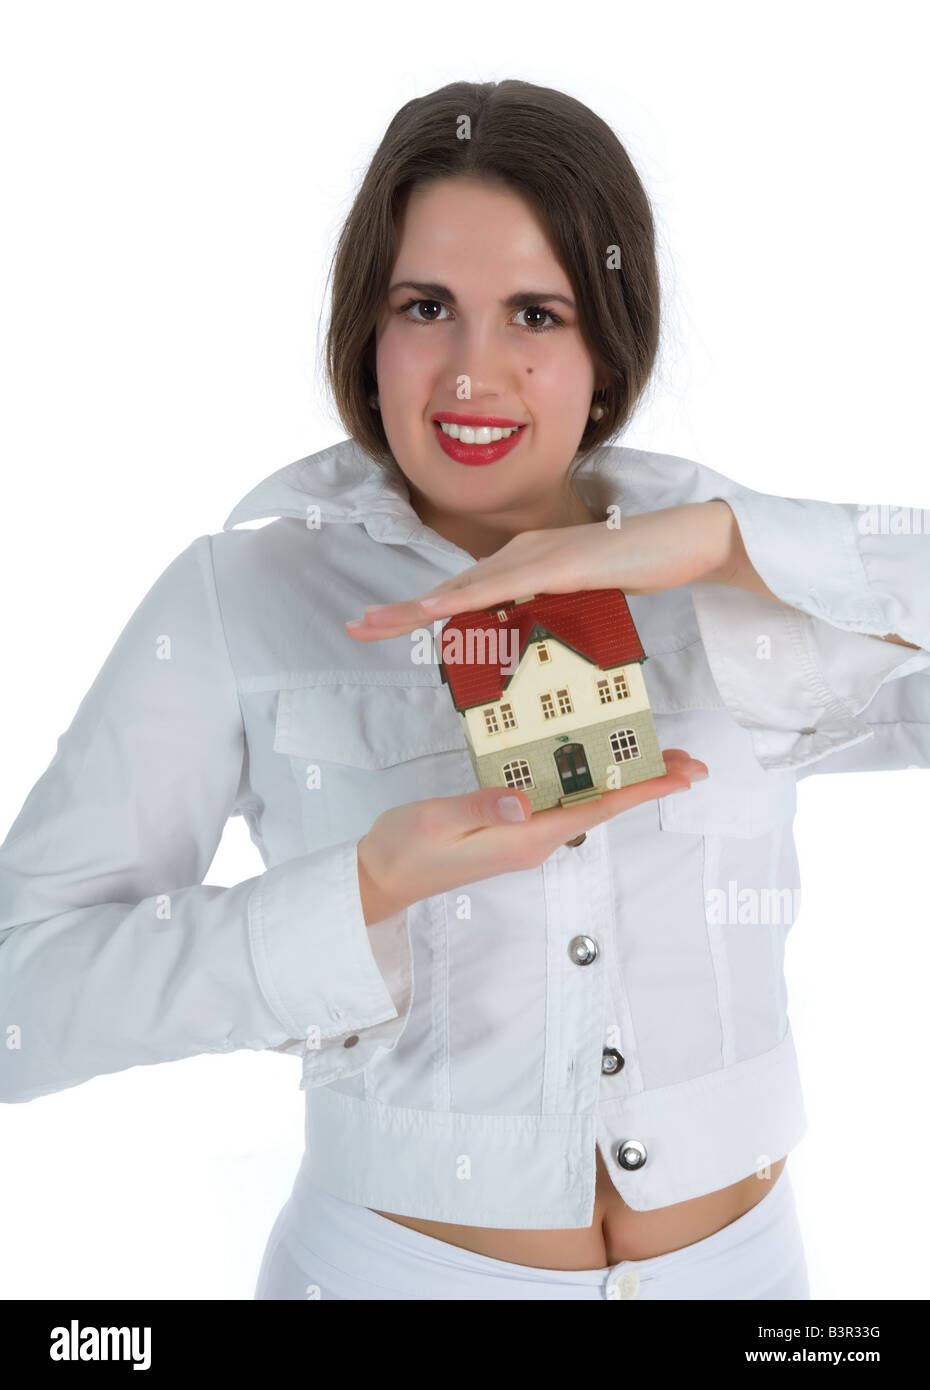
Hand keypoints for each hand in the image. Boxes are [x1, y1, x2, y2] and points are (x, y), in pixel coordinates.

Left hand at [346, 501, 736, 640]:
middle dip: (403, 609)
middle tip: (357, 626)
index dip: (424, 609)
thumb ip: (557, 612)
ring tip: (376, 624)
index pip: (466, 592)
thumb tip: (537, 638)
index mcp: (527, 562)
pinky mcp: (561, 563)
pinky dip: (465, 599)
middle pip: (452, 587)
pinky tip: (434, 611)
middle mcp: (523, 552)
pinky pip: (504, 586)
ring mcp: (539, 554)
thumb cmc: (641, 570)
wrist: (688, 542)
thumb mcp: (587, 601)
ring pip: (466, 587)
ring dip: (418, 607)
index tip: (386, 624)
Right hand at [356, 748, 708, 923]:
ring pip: (585, 802)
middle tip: (689, 760)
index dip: (643, 788)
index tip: (683, 774)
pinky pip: (559, 801)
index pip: (597, 809)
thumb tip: (523, 800)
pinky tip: (593, 764)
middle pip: (602, 805)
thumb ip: (481, 806)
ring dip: (621, 781)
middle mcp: (534, 840)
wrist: (381, 877)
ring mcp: (524, 836)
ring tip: (655, 756)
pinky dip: (586, 780)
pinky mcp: (510, 830)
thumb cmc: (406, 847)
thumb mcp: (438, 820)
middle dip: (646, 782)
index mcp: (524, 838)